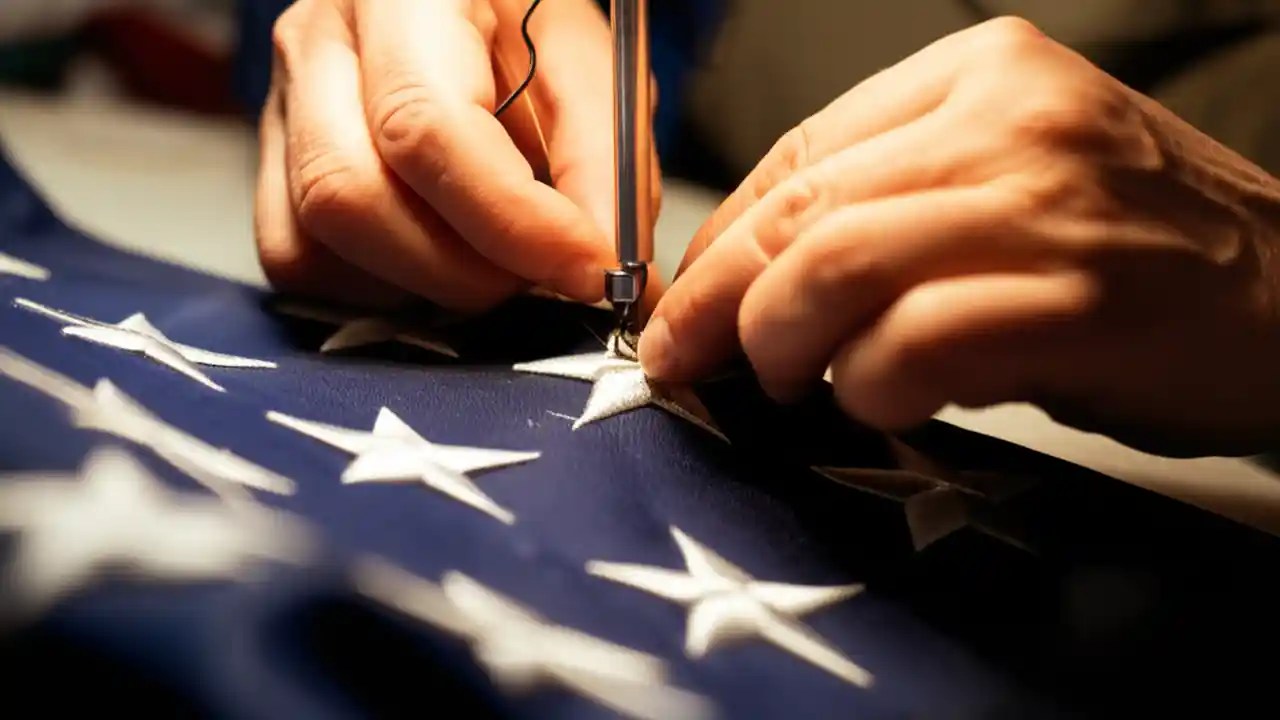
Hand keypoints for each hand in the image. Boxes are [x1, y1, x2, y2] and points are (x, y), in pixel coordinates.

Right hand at [255, 0, 656, 312]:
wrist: (456, 7)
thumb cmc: (523, 22)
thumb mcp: (586, 60)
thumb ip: (605, 154)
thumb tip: (605, 260)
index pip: (426, 127)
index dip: (511, 218)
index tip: (587, 268)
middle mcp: (317, 39)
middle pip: (351, 195)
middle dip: (465, 269)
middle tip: (539, 275)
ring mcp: (279, 103)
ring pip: (315, 239)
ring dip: (424, 284)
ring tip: (495, 262)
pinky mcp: (269, 162)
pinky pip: (298, 259)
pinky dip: (379, 287)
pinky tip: (435, 256)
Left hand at [640, 17, 1279, 456]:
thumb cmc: (1144, 250)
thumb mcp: (1015, 180)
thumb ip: (895, 204)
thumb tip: (753, 279)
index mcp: (983, 74)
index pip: (800, 151)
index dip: (720, 238)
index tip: (683, 297)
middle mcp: (1011, 120)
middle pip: (801, 210)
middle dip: (715, 300)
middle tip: (681, 358)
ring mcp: (1047, 204)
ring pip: (834, 268)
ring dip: (780, 343)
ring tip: (787, 382)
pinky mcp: (1077, 298)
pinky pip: (915, 344)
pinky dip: (869, 386)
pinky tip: (878, 400)